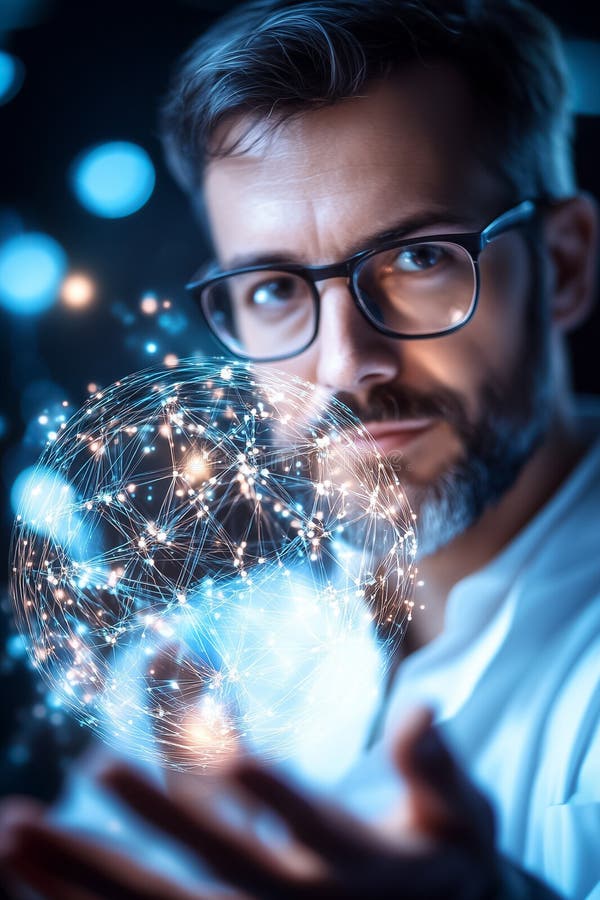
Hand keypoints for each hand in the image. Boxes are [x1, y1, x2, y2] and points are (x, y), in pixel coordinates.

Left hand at [0, 708, 500, 899]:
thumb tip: (423, 708)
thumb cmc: (447, 865)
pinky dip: (78, 899)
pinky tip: (23, 870)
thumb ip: (438, 768)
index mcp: (359, 874)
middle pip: (212, 874)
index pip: (312, 830)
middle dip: (149, 825)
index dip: (276, 797)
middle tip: (92, 767)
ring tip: (16, 826)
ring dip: (83, 872)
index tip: (234, 755)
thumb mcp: (461, 818)